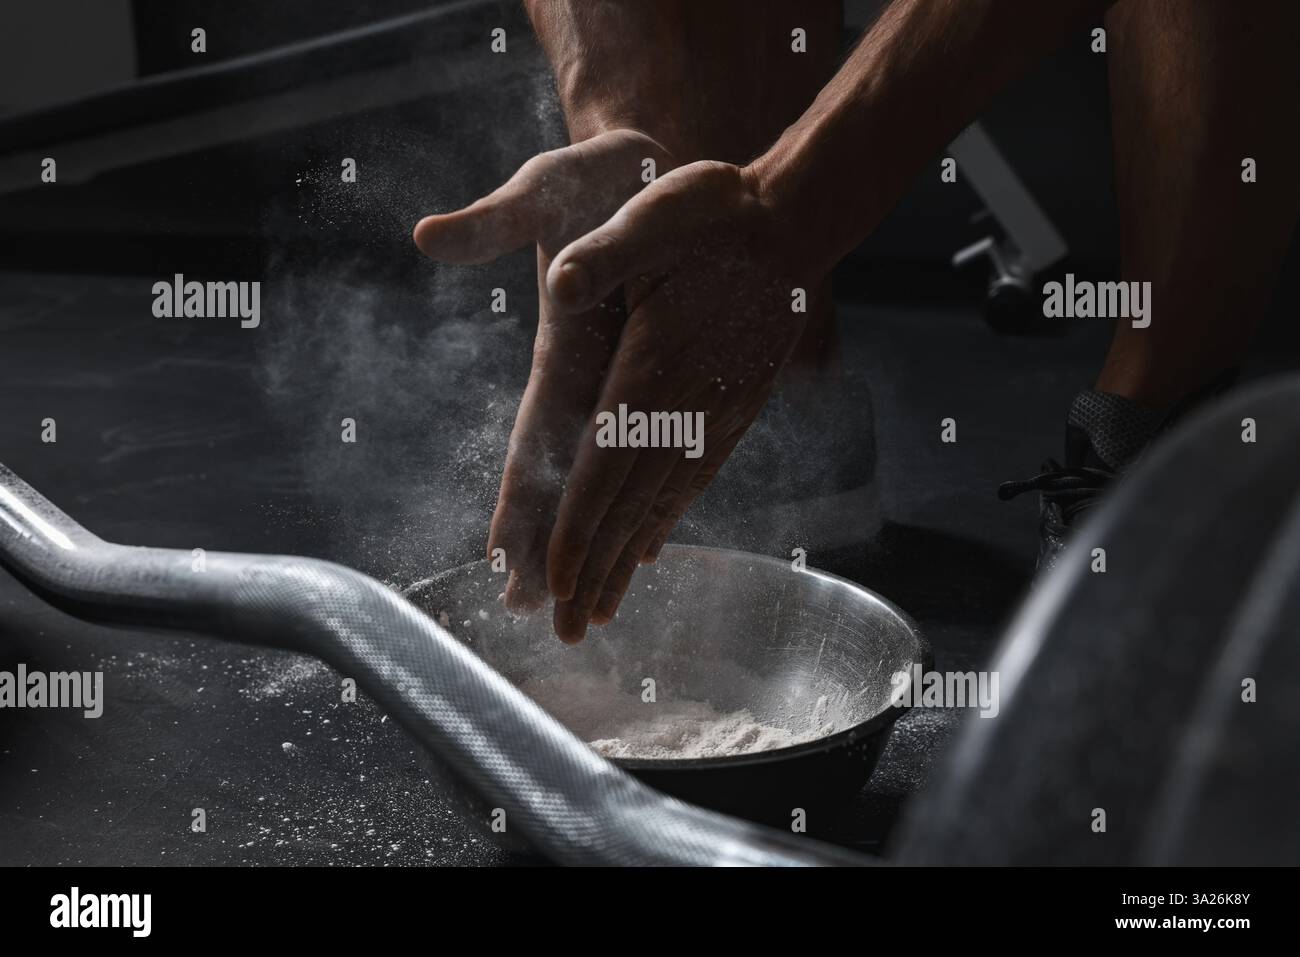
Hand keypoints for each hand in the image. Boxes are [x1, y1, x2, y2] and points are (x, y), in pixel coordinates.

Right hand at [413, 130, 674, 611]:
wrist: (644, 168)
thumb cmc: (596, 176)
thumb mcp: (546, 188)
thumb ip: (494, 220)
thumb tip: (429, 236)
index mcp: (562, 351)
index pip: (532, 441)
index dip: (517, 501)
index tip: (500, 560)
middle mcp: (587, 380)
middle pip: (561, 476)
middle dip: (544, 544)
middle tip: (530, 613)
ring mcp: (618, 381)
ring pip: (603, 474)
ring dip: (588, 534)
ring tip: (581, 599)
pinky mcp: (651, 373)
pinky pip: (645, 447)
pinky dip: (637, 496)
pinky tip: (638, 537)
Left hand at [542, 159, 821, 640]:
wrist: (793, 226)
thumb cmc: (717, 213)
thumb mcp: (655, 214)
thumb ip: (605, 252)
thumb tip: (560, 279)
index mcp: (653, 369)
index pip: (604, 464)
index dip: (577, 525)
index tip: (555, 582)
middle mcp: (684, 407)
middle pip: (629, 504)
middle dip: (595, 569)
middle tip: (570, 631)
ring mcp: (713, 415)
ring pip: (661, 503)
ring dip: (627, 560)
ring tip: (604, 609)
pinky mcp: (730, 411)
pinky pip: (693, 480)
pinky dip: (666, 521)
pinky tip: (653, 546)